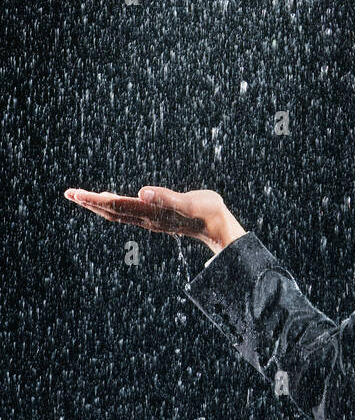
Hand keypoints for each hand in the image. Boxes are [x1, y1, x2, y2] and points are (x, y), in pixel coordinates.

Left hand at [63, 185, 246, 254]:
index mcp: (150, 212)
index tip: (75, 193)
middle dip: (89, 202)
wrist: (219, 227)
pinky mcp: (155, 217)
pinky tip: (111, 199)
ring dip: (98, 204)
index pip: (115, 205)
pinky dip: (113, 204)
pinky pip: (127, 212)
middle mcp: (146, 218)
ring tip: (81, 196)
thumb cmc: (208, 211)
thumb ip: (167, 198)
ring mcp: (149, 219)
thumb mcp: (190, 202)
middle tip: (69, 193)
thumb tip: (142, 191)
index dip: (94, 199)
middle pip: (110, 211)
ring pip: (117, 213)